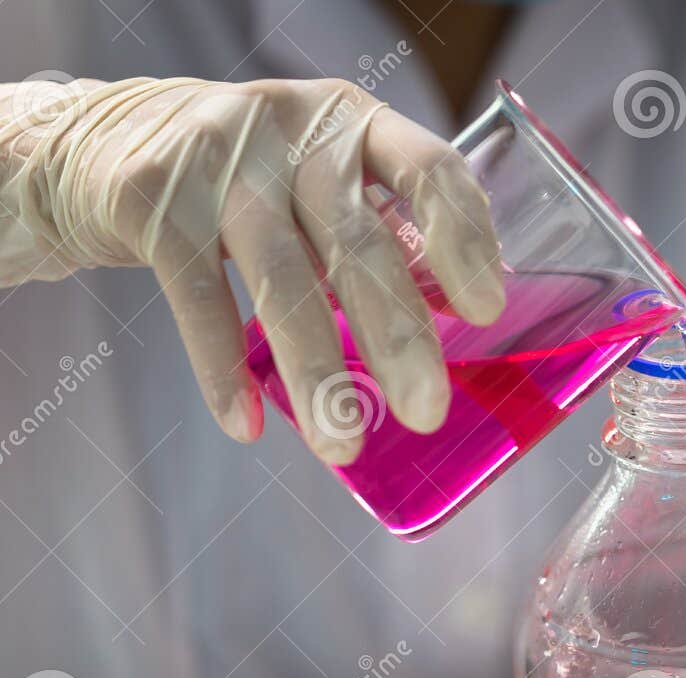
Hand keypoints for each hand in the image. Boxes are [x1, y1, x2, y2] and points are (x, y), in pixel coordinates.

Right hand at [0, 76, 504, 462]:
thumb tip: (453, 322)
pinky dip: (222, 370)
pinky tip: (247, 426)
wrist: (98, 140)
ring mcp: (219, 159)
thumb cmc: (249, 180)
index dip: (463, 238)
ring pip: (281, 279)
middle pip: (358, 241)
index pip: (429, 169)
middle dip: (397, 336)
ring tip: (342, 444)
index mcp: (355, 124)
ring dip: (316, 373)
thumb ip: (381, 234)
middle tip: (426, 413)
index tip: (488, 312)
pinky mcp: (153, 198)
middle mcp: (293, 129)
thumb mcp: (323, 182)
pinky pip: (198, 299)